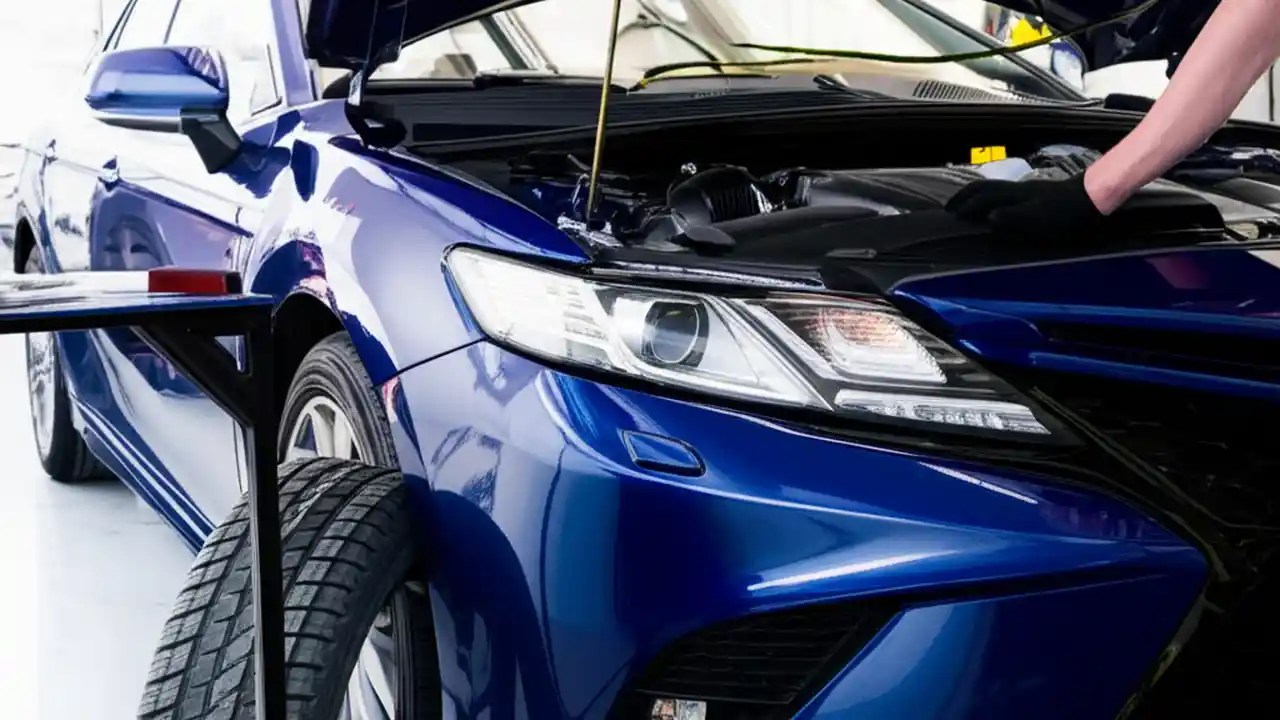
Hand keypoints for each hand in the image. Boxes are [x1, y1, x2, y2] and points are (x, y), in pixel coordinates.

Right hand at [945, 174, 1104, 235]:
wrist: (1095, 198)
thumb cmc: (1067, 213)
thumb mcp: (1039, 219)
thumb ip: (1012, 218)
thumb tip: (987, 217)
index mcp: (1015, 195)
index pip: (982, 195)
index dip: (964, 204)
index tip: (950, 213)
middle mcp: (1018, 189)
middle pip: (986, 187)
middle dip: (967, 196)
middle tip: (953, 206)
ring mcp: (1029, 189)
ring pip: (996, 188)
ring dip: (979, 195)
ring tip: (970, 205)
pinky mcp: (1039, 193)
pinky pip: (1008, 193)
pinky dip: (995, 199)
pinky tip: (1000, 207)